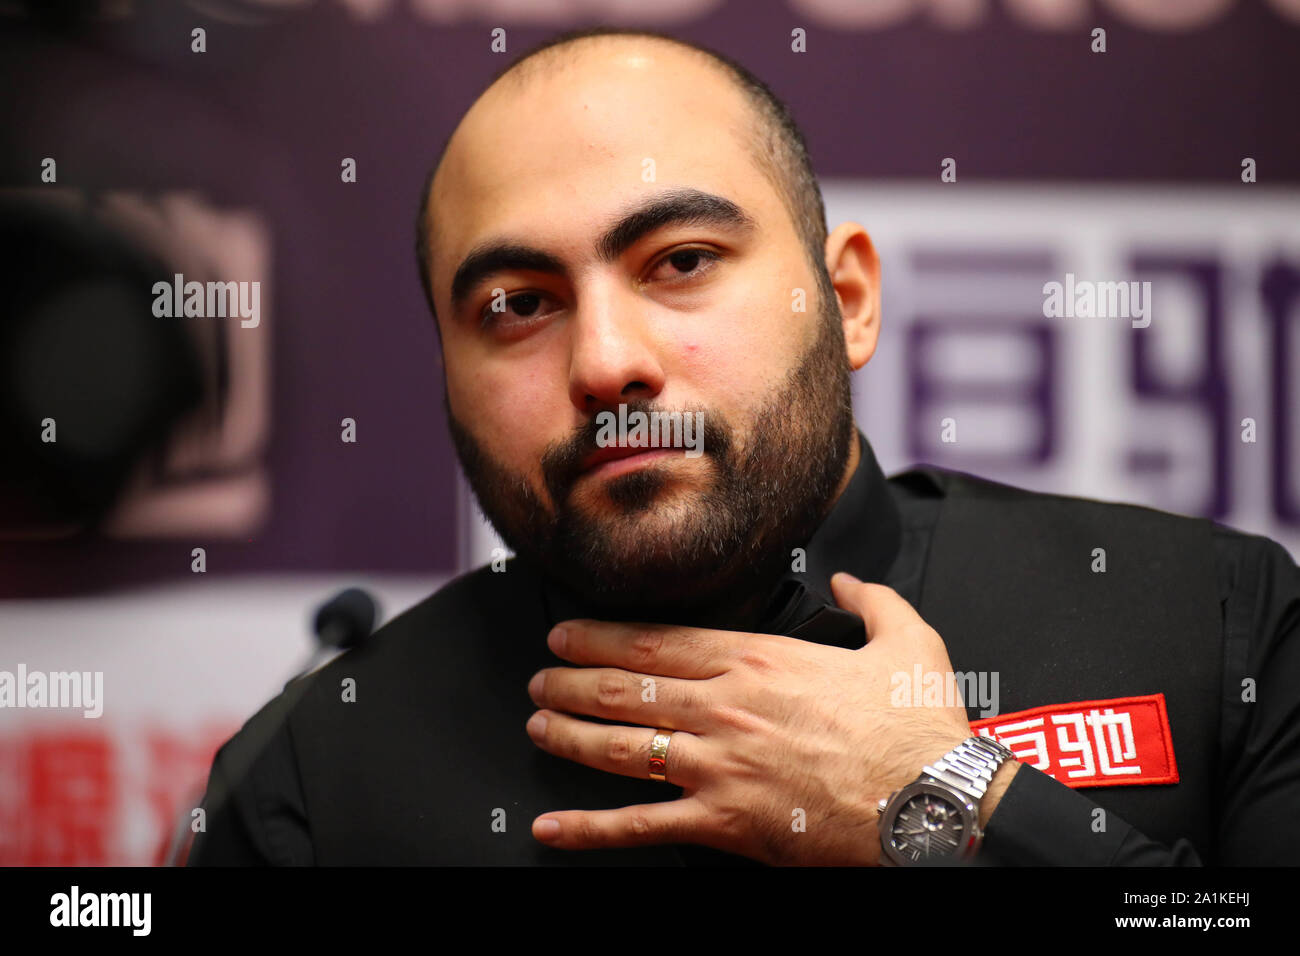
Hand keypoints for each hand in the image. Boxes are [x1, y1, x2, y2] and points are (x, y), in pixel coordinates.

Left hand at [525, 573, 1003, 864]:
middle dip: (570, 680)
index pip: (658, 641)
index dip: (601, 636)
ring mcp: (717, 764)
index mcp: (759, 661)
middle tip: (541, 677)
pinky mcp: (722, 821)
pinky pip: (641, 824)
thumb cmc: (916, 730)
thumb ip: (871, 600)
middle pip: (625, 688)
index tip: (569, 633)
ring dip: (568, 735)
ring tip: (538, 727)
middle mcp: (726, 707)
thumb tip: (851, 580)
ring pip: (619, 746)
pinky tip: (554, 828)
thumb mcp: (906, 640)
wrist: (932, 802)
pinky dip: (590, 829)